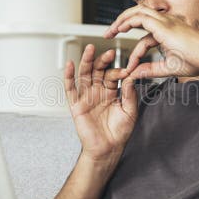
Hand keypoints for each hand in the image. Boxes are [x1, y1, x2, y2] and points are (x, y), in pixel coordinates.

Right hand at [64, 44, 137, 164]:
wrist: (107, 149)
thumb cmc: (119, 132)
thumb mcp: (130, 111)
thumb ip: (130, 94)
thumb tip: (130, 77)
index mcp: (111, 92)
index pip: (113, 76)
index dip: (119, 71)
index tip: (127, 69)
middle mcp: (98, 92)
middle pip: (98, 71)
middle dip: (103, 61)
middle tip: (110, 53)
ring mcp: (86, 97)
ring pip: (85, 75)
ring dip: (87, 61)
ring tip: (90, 49)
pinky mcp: (76, 105)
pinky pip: (70, 89)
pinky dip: (68, 76)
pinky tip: (69, 65)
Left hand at [104, 6, 198, 78]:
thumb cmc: (198, 62)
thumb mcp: (169, 68)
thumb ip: (151, 70)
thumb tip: (135, 74)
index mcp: (169, 31)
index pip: (145, 38)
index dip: (135, 53)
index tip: (129, 67)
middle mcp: (166, 23)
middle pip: (139, 15)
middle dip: (122, 22)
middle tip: (109, 33)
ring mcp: (166, 21)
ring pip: (137, 12)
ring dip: (122, 20)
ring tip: (110, 31)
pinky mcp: (164, 25)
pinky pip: (140, 18)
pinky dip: (128, 21)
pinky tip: (119, 29)